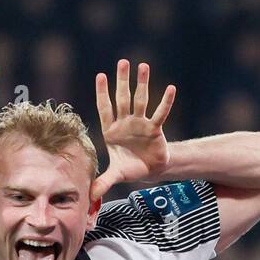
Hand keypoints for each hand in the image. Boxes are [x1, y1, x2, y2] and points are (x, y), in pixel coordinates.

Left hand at [92, 61, 175, 201]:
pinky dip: (165, 102)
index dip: (103, 94)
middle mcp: (125, 123)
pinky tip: (170, 88)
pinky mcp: (155, 129)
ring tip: (143, 66)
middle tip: (122, 62)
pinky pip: (160, 114)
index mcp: (112, 131)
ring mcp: (140, 124)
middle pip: (123, 99)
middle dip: (122, 81)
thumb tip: (89, 197)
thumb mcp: (116, 175)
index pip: (105, 109)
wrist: (148, 170)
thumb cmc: (129, 168)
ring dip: (142, 84)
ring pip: (141, 101)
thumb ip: (103, 182)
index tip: (100, 76)